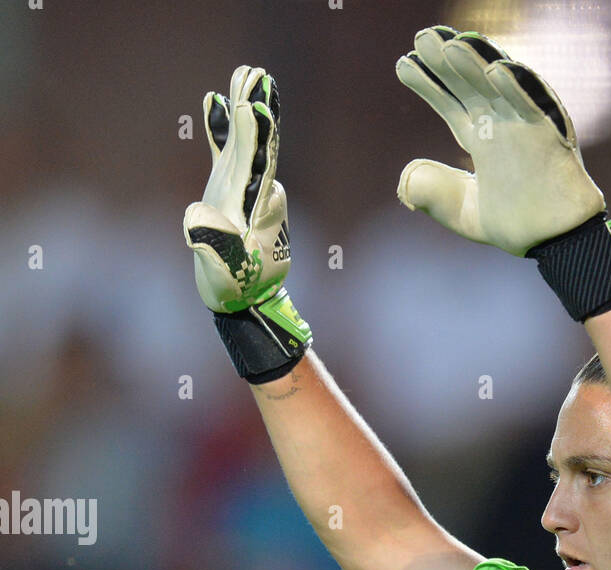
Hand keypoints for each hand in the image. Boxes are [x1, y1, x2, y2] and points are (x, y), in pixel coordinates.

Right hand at [183, 65, 291, 312]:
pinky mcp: (230, 190)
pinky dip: (222, 127)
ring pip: (247, 141)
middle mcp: (255, 192)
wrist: (244, 298)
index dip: (257, 136)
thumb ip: (213, 244)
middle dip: (256, 109)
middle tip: (257, 74)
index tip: (257, 106)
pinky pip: (228, 151)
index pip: (259, 165)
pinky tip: (215, 99)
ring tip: (245, 74)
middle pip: (257, 144)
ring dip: (245, 108)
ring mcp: (243, 188)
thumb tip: (196, 217)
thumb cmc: (235, 286)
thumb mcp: (224, 272)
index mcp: (255, 207)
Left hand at [395, 25, 604, 256]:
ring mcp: (526, 127)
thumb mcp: (465, 213)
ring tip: (449, 45)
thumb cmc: (520, 227)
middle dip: (447, 62)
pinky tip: (494, 69)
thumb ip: (435, 195)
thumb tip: (405, 180)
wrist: (557, 243)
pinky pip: (534, 105)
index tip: (403, 64)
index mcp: (483, 140)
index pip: (451, 104)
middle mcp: (502, 126)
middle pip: (470, 85)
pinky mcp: (550, 134)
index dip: (429, 84)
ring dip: (476, 63)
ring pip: (498, 86)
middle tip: (421, 38)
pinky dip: (516, 87)